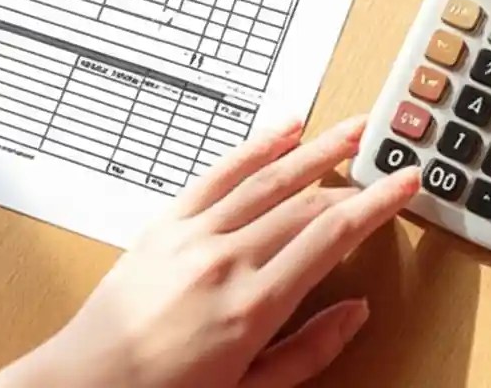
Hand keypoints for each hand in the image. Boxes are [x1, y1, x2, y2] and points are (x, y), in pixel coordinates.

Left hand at [0, 115, 419, 387]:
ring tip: (351, 128)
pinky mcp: (166, 224)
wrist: (85, 385)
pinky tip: (283, 130)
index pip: (332, 238)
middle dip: (355, 175)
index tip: (404, 184)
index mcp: (254, 307)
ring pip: (269, 178)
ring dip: (316, 149)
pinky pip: (218, 174)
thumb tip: (356, 312)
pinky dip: (255, 148)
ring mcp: (193, 236)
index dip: (375, 205)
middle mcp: (226, 261)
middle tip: (389, 154)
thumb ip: (309, 351)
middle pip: (307, 203)